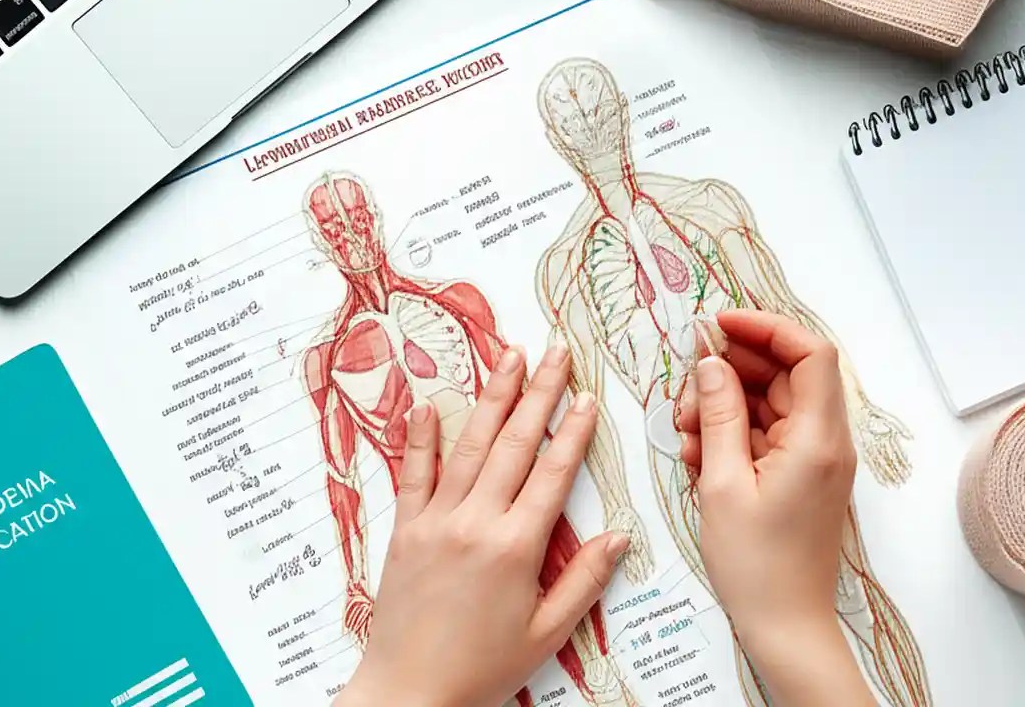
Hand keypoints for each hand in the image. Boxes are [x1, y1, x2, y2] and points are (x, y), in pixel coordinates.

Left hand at [336, 344, 629, 706]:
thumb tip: (619, 536)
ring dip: (493, 398)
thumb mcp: (547, 633)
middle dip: (539, 392)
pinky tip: (428, 404)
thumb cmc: (481, 670)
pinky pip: (413, 474)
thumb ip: (583, 581)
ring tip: (509, 357)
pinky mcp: (405, 530)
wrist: (410, 693)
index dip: (573, 430)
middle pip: (515, 444)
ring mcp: (436, 521)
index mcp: (517, 548)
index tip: (586, 396)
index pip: (553, 473)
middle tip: (556, 352)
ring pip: (469, 446)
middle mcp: (476, 522)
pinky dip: (421, 438)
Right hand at [677, 310, 874, 705]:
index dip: (765, 328)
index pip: (809, 353)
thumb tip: (710, 363)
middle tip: (685, 396)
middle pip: (784, 374)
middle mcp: (826, 442)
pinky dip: (731, 433)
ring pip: (769, 403)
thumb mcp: (721, 483)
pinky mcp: (800, 475)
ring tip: (685, 433)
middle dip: (730, 372)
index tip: (718, 326)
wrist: (784, 626)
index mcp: (818, 439)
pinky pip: (766, 433)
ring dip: (723, 405)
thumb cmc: (757, 566)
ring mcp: (815, 459)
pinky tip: (698, 454)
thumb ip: (717, 415)